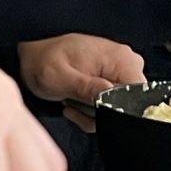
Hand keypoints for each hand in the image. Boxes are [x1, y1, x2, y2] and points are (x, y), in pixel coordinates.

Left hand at [18, 34, 145, 115]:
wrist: (33, 56)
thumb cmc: (42, 61)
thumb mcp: (60, 77)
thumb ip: (87, 88)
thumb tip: (110, 96)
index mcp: (121, 59)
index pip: (138, 97)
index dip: (114, 109)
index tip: (89, 106)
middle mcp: (127, 63)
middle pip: (127, 106)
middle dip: (97, 112)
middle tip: (73, 102)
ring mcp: (121, 72)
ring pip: (117, 111)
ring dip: (90, 113)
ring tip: (70, 99)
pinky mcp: (113, 81)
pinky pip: (109, 108)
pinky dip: (89, 111)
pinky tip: (74, 101)